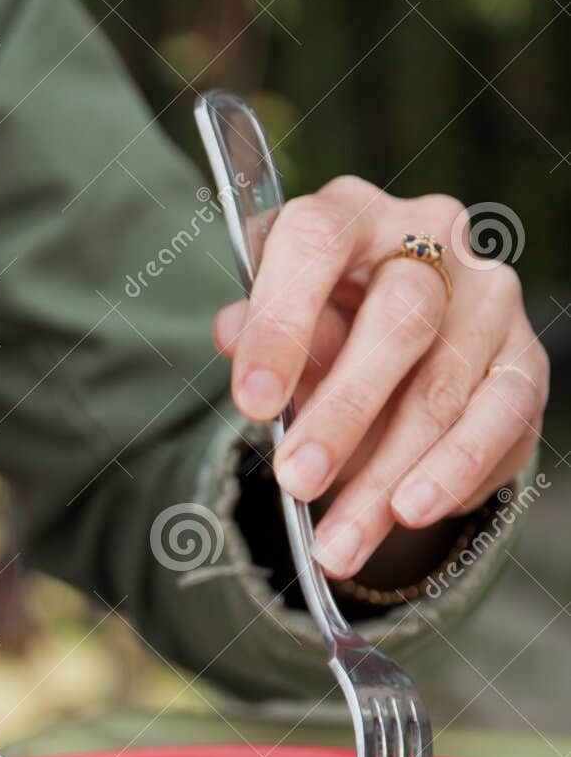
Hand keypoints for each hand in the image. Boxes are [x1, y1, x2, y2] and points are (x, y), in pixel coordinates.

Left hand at [213, 176, 546, 579]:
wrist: (399, 363)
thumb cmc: (325, 336)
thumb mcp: (282, 337)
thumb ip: (261, 335)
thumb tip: (232, 334)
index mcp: (351, 217)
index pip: (317, 243)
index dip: (282, 324)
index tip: (253, 403)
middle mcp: (431, 238)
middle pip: (399, 318)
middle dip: (343, 412)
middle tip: (298, 482)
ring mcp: (489, 298)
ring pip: (444, 388)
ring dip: (388, 475)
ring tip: (341, 539)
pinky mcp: (524, 360)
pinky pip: (497, 419)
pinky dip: (451, 474)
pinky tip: (410, 514)